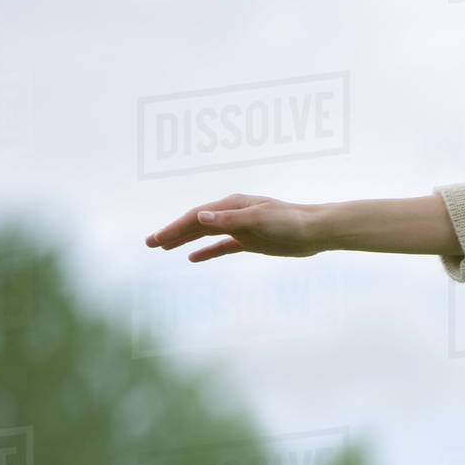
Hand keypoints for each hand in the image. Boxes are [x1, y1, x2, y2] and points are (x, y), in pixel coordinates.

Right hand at [145, 194, 320, 261]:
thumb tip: (200, 216)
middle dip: (172, 233)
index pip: (195, 217)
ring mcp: (241, 228)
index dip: (174, 228)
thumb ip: (229, 220)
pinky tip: (192, 258)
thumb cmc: (289, 222)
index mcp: (232, 205)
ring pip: (205, 235)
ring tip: (162, 248)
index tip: (156, 240)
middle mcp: (233, 214)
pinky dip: (206, 252)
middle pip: (196, 224)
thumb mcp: (258, 220)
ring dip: (184, 241)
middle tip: (148, 243)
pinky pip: (222, 246)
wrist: (315, 231)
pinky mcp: (251, 241)